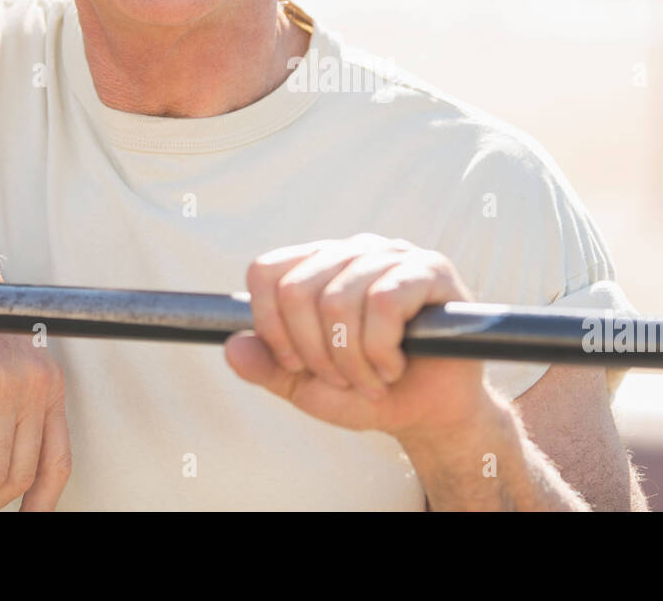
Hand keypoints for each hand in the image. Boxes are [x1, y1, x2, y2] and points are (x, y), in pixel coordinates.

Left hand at [224, 234, 491, 441]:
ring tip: (370, 380)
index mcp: (318, 266)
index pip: (266, 272)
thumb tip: (231, 346)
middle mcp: (352, 251)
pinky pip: (385, 303)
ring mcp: (392, 255)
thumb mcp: (309, 387)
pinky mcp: (431, 271)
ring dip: (351, 360)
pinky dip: (382, 350)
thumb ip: (270, 367)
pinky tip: (393, 367)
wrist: (431, 412)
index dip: (270, 325)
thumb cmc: (369, 392)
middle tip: (341, 379)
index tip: (294, 364)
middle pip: (297, 289)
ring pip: (339, 299)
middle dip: (313, 352)